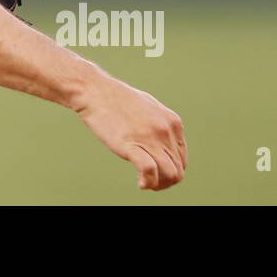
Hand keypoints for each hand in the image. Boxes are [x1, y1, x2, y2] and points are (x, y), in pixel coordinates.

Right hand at [73, 73, 186, 189]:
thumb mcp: (149, 107)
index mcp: (172, 122)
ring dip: (159, 185)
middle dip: (165, 181)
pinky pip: (149, 171)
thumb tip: (163, 143)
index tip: (157, 174)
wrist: (95, 90)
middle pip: (177, 170)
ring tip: (146, 183)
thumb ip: (160, 124)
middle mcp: (165, 130)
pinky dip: (148, 183)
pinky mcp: (131, 144)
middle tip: (150, 182)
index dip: (171, 171)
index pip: (182, 159)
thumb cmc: (117, 99)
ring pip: (169, 174)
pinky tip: (140, 183)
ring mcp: (150, 137)